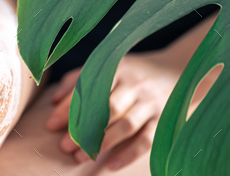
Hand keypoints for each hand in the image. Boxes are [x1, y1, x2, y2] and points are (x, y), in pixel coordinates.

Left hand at [45, 52, 180, 170]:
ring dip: (102, 143)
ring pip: (126, 125)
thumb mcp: (107, 65)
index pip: (88, 89)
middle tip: (64, 145)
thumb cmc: (133, 71)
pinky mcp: (165, 120)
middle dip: (83, 129)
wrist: (179, 69)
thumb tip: (53, 100)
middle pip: (107, 109)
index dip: (68, 108)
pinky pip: (147, 140)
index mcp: (117, 68)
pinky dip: (129, 153)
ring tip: (80, 156)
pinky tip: (111, 164)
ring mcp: (151, 103)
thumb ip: (79, 78)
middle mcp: (135, 85)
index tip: (51, 124)